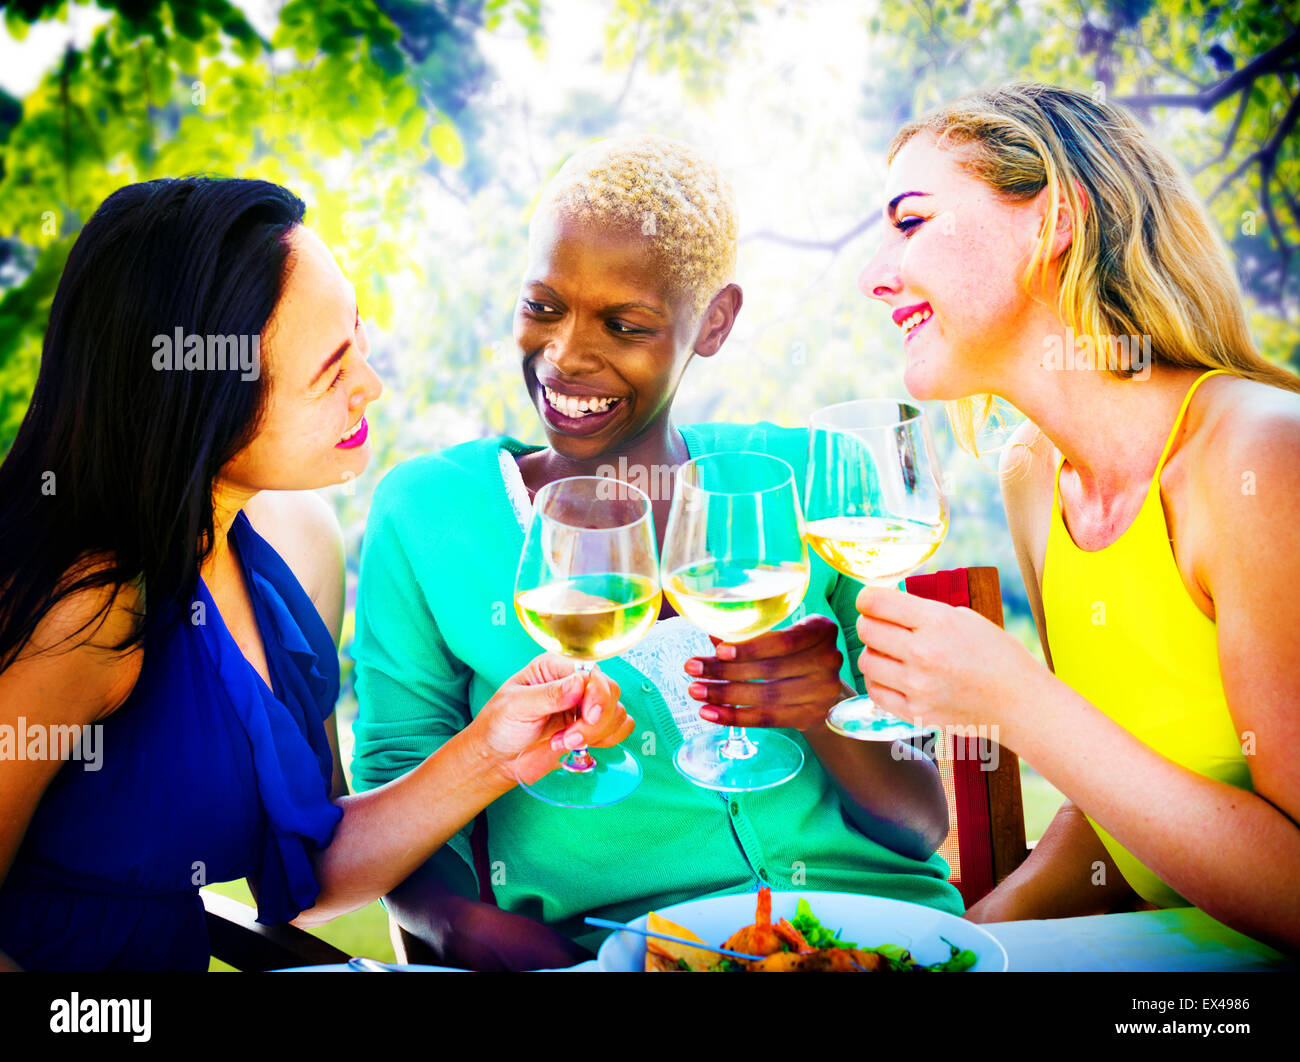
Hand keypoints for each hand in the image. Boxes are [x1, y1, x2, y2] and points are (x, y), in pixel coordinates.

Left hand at [474, 655, 633, 786]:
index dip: (597, 695)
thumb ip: (549, 695)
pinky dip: (608, 740)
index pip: (592, 672)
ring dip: (597, 733)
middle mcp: (574, 683)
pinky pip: (620, 728)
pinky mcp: (591, 728)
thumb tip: (579, 683)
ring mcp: (584, 706)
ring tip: (564, 742)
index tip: (588, 717)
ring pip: (618, 711)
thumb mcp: (516, 706)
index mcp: (555, 667)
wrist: (496, 759)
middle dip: (596, 719)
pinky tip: (580, 745)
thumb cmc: (499, 726)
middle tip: (570, 737)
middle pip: (611, 690)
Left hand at [683, 615, 846, 732]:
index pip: (785, 640)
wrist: (821, 685)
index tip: (718, 650)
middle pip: (770, 669)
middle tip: (691, 669)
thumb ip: (748, 633)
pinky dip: (735, 716)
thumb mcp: (777, 635)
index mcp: (821, 629)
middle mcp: (828, 659)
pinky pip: (768, 719)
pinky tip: (711, 713)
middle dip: (725, 670)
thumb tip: (711, 634)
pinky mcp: (811, 716)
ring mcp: (824, 691)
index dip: (750, 647)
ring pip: (767, 696)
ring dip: (725, 695)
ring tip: (696, 691)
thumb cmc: (792, 651)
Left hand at [854, 586, 1045, 740]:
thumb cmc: (997, 656)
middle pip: (866, 629)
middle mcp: (923, 652)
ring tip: (891, 653)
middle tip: (881, 626)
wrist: (1020, 703)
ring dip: (874, 653)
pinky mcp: (916, 712)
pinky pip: (874, 692)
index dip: (866, 598)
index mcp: (937, 621)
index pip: (876, 602)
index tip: (868, 601)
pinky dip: (877, 681)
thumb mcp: (964, 618)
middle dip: (870, 623)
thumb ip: (923, 612)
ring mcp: (917, 686)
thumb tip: (886, 606)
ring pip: (866, 661)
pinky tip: (892, 676)